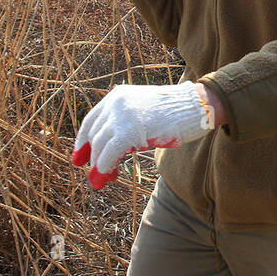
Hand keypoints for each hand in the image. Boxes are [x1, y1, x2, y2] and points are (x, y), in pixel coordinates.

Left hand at [71, 82, 213, 188]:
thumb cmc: (178, 112)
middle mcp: (116, 103)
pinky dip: (105, 166)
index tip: (79, 158)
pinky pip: (109, 153)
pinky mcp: (128, 131)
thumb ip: (129, 122)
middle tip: (96, 174)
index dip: (83, 141)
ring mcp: (121, 116)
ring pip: (100, 145)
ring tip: (101, 180)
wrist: (197, 106)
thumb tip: (114, 149)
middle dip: (93, 156)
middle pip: (95, 134)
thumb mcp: (146, 111)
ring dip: (99, 165)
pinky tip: (109, 175)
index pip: (91, 120)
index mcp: (118, 95)